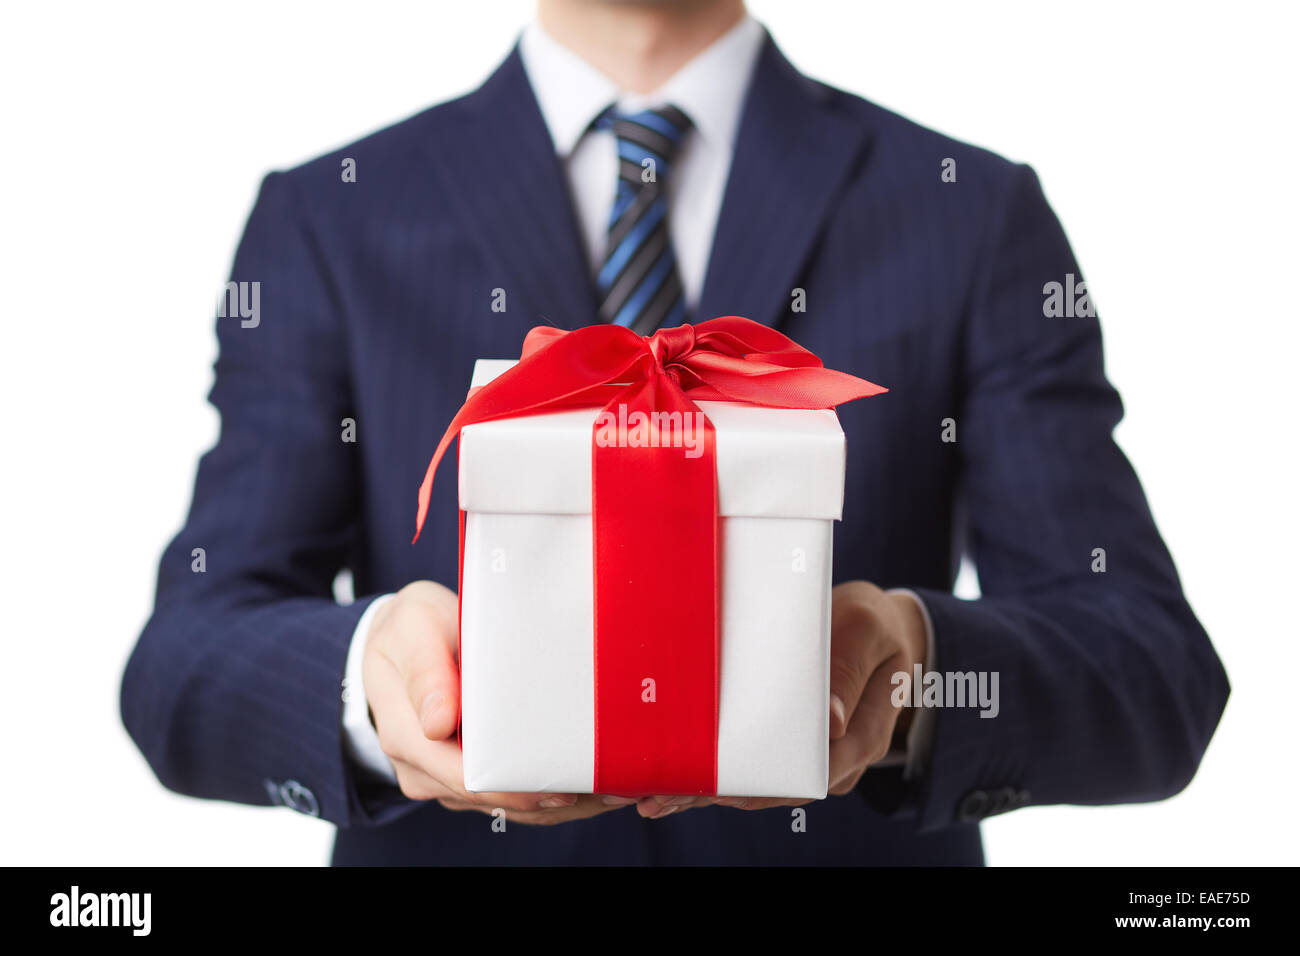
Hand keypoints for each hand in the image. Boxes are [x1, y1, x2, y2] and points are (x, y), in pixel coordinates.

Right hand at [363, 580, 616, 824]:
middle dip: (552, 797)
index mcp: (406, 735)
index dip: (515, 784)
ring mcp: (445, 777)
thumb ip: (425, 671)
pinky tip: (591, 787)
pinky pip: (508, 796)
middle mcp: (424, 769)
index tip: (564, 784)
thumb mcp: (412, 628)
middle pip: (493, 797)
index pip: (464, 775)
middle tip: (612, 789)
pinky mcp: (465, 775)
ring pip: (506, 805)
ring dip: (559, 802)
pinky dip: (549, 794)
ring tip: (615, 792)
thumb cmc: (410, 629)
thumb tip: (439, 724)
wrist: (397, 642)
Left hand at [634, 580, 928, 817]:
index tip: (718, 788)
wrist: (876, 626)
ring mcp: (808, 751)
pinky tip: (668, 778)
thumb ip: (849, 670)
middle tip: (660, 795)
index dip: (762, 785)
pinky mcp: (786, 739)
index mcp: (863, 735)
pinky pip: (749, 762)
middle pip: (773, 787)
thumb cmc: (872, 621)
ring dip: (704, 791)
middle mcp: (835, 755)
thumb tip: (832, 723)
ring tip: (649, 796)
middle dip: (716, 795)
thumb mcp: (866, 630)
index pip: (812, 774)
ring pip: (755, 783)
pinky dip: (710, 771)